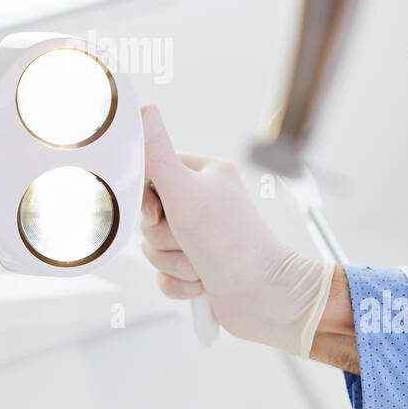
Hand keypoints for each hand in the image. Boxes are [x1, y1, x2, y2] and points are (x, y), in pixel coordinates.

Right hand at [141, 106, 334, 357]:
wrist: (263, 298)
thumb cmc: (232, 243)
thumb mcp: (185, 191)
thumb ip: (158, 153)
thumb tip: (143, 110)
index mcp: (205, 177)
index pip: (152, 178)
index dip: (148, 201)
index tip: (160, 213)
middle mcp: (204, 204)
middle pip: (150, 218)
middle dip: (166, 239)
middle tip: (190, 241)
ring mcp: (201, 239)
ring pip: (155, 248)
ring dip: (174, 263)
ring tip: (201, 265)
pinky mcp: (197, 269)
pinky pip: (164, 275)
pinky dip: (179, 284)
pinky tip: (200, 283)